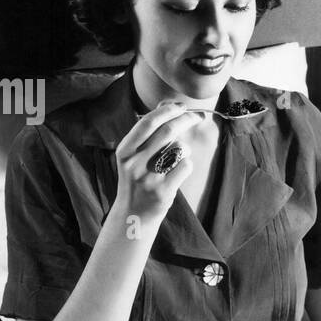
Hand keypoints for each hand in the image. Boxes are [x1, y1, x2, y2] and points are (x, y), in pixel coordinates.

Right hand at [111, 101, 201, 225]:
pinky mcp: (163, 191)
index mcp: (124, 151)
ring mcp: (148, 178)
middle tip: (196, 116)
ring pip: (179, 148)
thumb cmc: (137, 180)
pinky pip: (185, 166)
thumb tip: (168, 105)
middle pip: (167, 131)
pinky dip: (186, 165)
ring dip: (185, 149)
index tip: (181, 106)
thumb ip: (148, 132)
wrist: (132, 215)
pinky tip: (177, 173)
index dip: (167, 111)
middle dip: (186, 119)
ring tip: (176, 159)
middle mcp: (134, 163)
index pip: (147, 122)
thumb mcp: (134, 156)